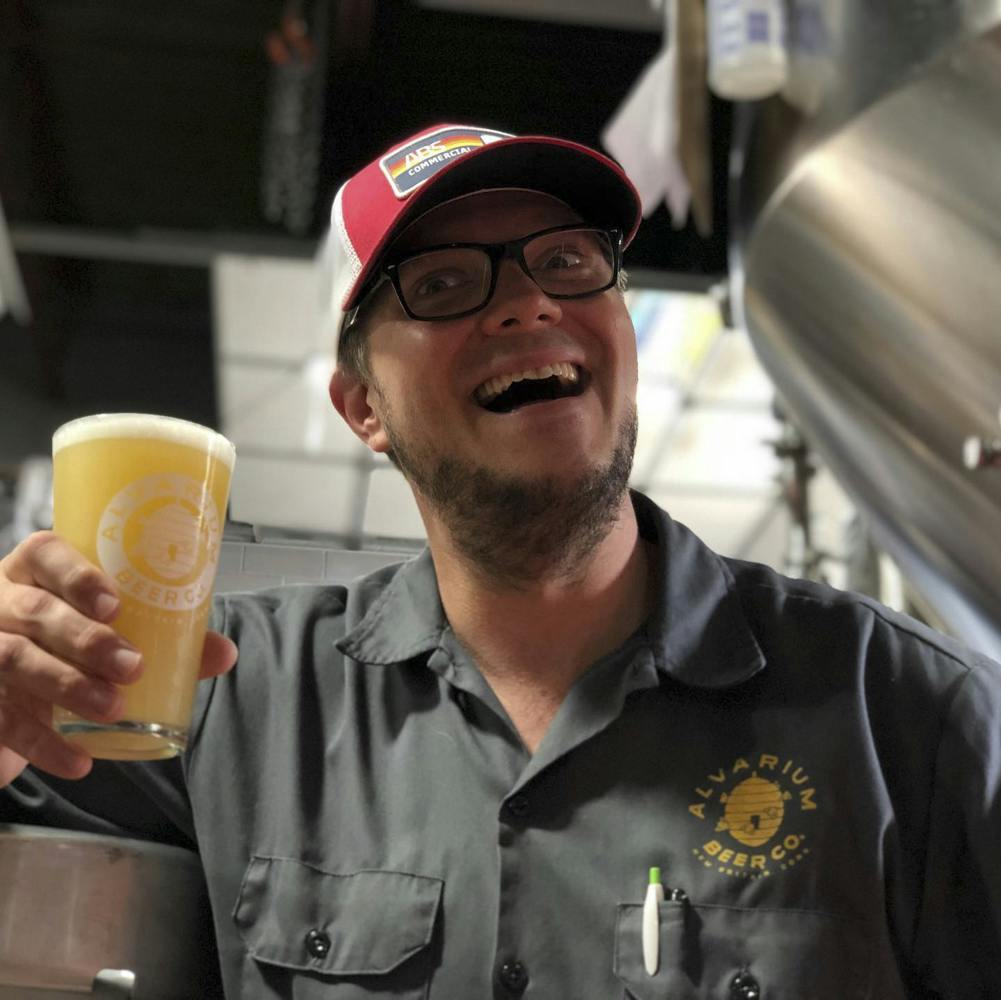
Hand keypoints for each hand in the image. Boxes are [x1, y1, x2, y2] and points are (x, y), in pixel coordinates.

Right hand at [0, 531, 237, 786]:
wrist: (6, 689)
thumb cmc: (70, 640)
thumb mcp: (111, 628)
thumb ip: (167, 636)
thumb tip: (225, 652)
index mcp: (37, 571)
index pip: (46, 554)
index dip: (78, 576)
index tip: (115, 604)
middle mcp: (2, 602)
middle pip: (35, 611)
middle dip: (86, 639)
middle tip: (132, 667)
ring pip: (14, 659)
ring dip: (68, 686)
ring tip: (113, 709)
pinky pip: (4, 720)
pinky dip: (44, 743)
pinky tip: (80, 760)